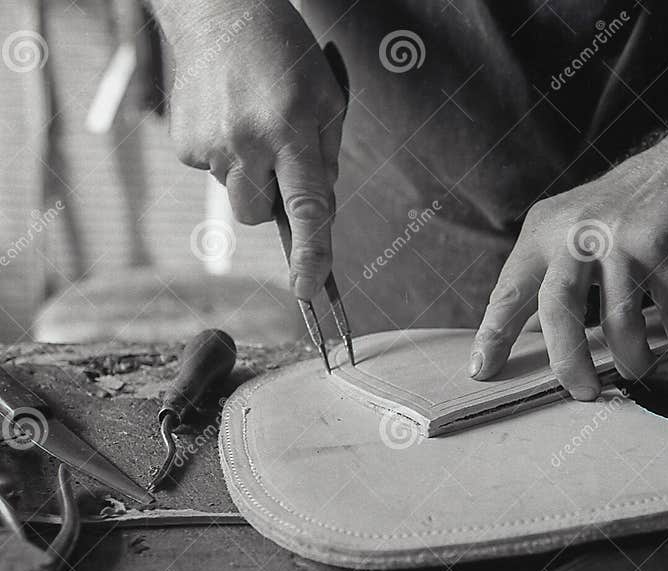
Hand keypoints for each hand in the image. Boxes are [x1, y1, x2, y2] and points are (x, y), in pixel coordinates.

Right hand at [163, 1, 345, 297]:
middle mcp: (246, 141)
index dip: (310, 252)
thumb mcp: (327, 101)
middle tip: (279, 155)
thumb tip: (320, 211)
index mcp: (291, 130)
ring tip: (252, 125)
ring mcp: (209, 144)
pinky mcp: (183, 144)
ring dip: (251, 175)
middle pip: (258, 214)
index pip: (306, 206)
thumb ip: (326, 160)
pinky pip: (213, 174)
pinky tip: (229, 119)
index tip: (309, 289)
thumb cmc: (284, 55)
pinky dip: (226, 158)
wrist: (220, 13)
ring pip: (236, 196)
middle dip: (273, 200)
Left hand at [469, 118, 667, 399]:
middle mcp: (578, 234)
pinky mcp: (666, 247)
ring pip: (620, 320)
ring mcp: (623, 239)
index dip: (493, 334)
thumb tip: (532, 337)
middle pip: (560, 309)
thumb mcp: (572, 228)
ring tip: (638, 371)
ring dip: (633, 358)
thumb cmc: (625, 212)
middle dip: (568, 361)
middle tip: (582, 393)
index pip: (509, 290)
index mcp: (545, 232)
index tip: (481, 370)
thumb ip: (552, 271)